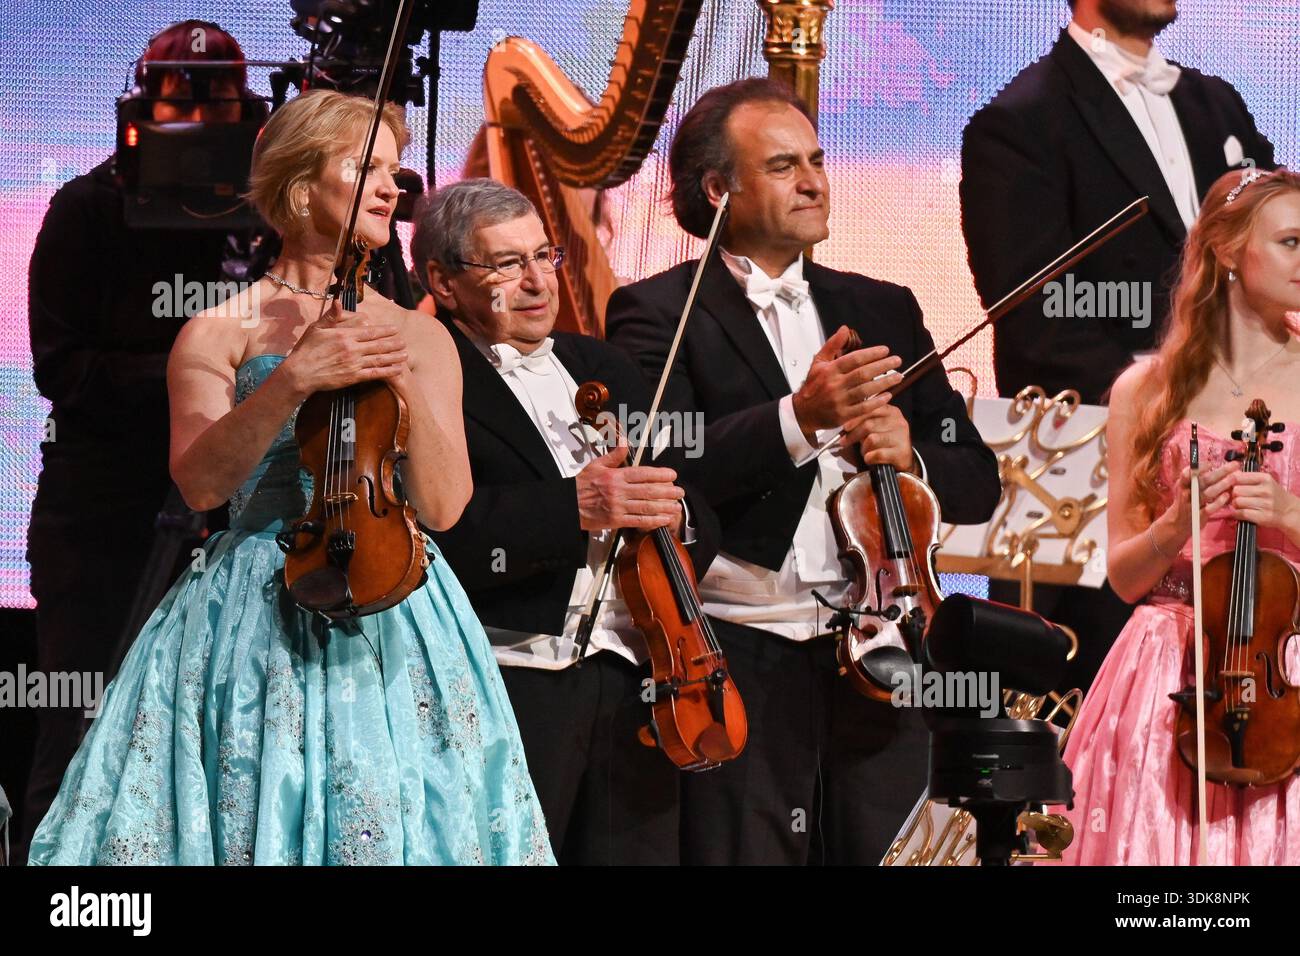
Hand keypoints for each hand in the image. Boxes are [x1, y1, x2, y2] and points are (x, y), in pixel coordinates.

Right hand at [281, 298, 408, 398]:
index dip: (384, 331)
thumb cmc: (306, 349)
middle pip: (378, 345)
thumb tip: (339, 301)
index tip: (395, 329)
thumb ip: (331, 316)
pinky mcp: (353, 377)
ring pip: (379, 359)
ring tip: (406, 355)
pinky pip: (374, 374)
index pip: (370, 332)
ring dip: (394, 357)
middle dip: (393, 343)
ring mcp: (354, 364)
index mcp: (345, 335)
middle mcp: (352, 349)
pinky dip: (387, 371)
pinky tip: (397, 370)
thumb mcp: (316, 328)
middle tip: (404, 342)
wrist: (300, 373)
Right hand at [576, 444, 684, 531]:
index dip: (660, 474)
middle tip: (680, 492)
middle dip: (667, 491)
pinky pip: (638, 521)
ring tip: (677, 507)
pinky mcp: (615, 521)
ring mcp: (618, 506)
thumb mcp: (595, 465)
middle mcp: (619, 490)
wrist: (566, 505)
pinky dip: (653, 521)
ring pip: (646, 506)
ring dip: (664, 507)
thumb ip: (613, 455)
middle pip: (648, 490)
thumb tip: (623, 440)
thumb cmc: (580, 486)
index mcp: (615, 476)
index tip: (672, 475)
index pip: (643, 473)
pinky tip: (664, 519)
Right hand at [792, 326, 901, 437]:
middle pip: (863, 373)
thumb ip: (832, 344)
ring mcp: (839, 401)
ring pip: (866, 390)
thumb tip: (844, 329)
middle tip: (897, 361)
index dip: (872, 354)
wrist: (803, 412)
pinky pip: (863, 408)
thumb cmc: (813, 386)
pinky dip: (877, 402)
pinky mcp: (843, 415)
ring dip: (884, 383)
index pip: (854, 359)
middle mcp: (834, 384)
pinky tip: (888, 395)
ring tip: (897, 377)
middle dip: (883, 366)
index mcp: (830, 370)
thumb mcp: (819, 362)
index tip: (885, 351)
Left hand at [843, 401, 913, 470]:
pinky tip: (871, 459)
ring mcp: (901, 436)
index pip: (870, 410)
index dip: (855, 419)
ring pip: (872, 439)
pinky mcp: (902, 452)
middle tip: (845, 442)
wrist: (903, 459)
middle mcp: (898, 421)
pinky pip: (878, 454)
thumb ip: (864, 420)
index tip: (845, 427)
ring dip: (863, 448)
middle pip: (868, 425)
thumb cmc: (885, 442)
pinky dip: (870, 458)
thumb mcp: (876, 427)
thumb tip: (845, 423)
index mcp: (891, 411)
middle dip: (853, 435)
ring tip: (865, 452)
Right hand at [1161, 462, 1236, 536]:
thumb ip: (1195, 477)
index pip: (1188, 473)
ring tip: (1234, 478)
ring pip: (1207, 493)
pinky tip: (1227, 496)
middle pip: (1203, 481)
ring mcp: (1193, 505)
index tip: (1211, 463)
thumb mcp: (1184, 487)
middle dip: (1220, 472)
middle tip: (1234, 465)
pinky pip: (1210, 508)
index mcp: (1182, 484)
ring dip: (1222, 485)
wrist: (1178, 523)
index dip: (1199, 468)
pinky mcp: (1199, 516)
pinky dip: (1218, 502)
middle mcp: (1187, 493)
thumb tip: (1212, 464)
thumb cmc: (1186, 501)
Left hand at [1229, 470, 1299, 533]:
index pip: (1237, 477)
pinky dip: (1237, 514)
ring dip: (1235, 505)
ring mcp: (1265, 504)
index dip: (1230, 483)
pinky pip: (1241, 513)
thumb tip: (1228, 475)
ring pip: (1237, 502)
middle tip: (1236, 497)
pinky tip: (1240, 512)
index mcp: (1265, 478)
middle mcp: (1266, 490)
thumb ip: (1247, 478)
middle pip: (1236, 490)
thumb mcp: (1264, 482)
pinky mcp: (1263, 516)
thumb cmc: (1273, 495)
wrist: (1289, 511)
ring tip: (1241, 505)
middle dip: (1233, 495)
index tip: (1230, 486)